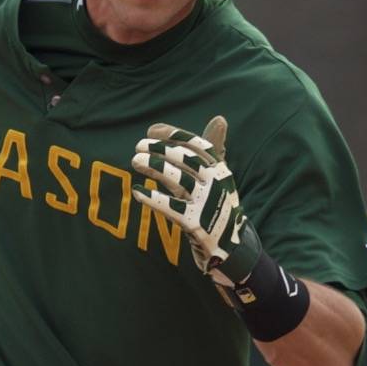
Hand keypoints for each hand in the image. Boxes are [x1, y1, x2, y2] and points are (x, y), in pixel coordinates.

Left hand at [131, 116, 263, 290]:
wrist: (231, 246)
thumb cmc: (219, 206)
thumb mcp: (220, 177)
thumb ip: (214, 149)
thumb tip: (219, 119)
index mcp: (220, 170)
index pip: (197, 144)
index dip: (173, 134)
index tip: (152, 130)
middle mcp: (215, 184)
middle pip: (186, 159)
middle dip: (160, 149)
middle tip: (138, 145)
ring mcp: (206, 204)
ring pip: (179, 180)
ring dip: (155, 168)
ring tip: (135, 161)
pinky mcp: (197, 224)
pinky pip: (172, 208)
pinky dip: (154, 199)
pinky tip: (138, 192)